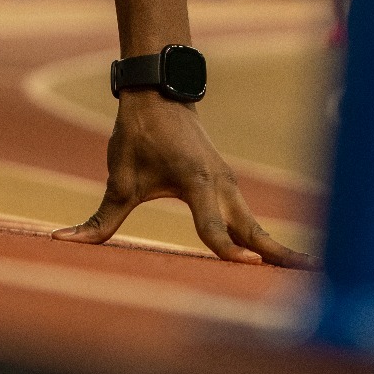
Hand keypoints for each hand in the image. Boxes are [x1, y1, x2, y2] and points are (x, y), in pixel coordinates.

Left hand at [54, 93, 307, 266]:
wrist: (159, 94)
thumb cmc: (138, 134)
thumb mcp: (118, 178)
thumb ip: (99, 220)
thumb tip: (62, 241)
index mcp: (195, 181)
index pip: (212, 224)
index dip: (224, 247)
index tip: (244, 266)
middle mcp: (219, 185)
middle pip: (251, 230)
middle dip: (276, 255)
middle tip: (309, 279)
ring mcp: (228, 187)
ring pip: (256, 228)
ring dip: (280, 252)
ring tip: (310, 278)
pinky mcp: (228, 190)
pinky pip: (251, 222)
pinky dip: (269, 243)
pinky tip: (288, 264)